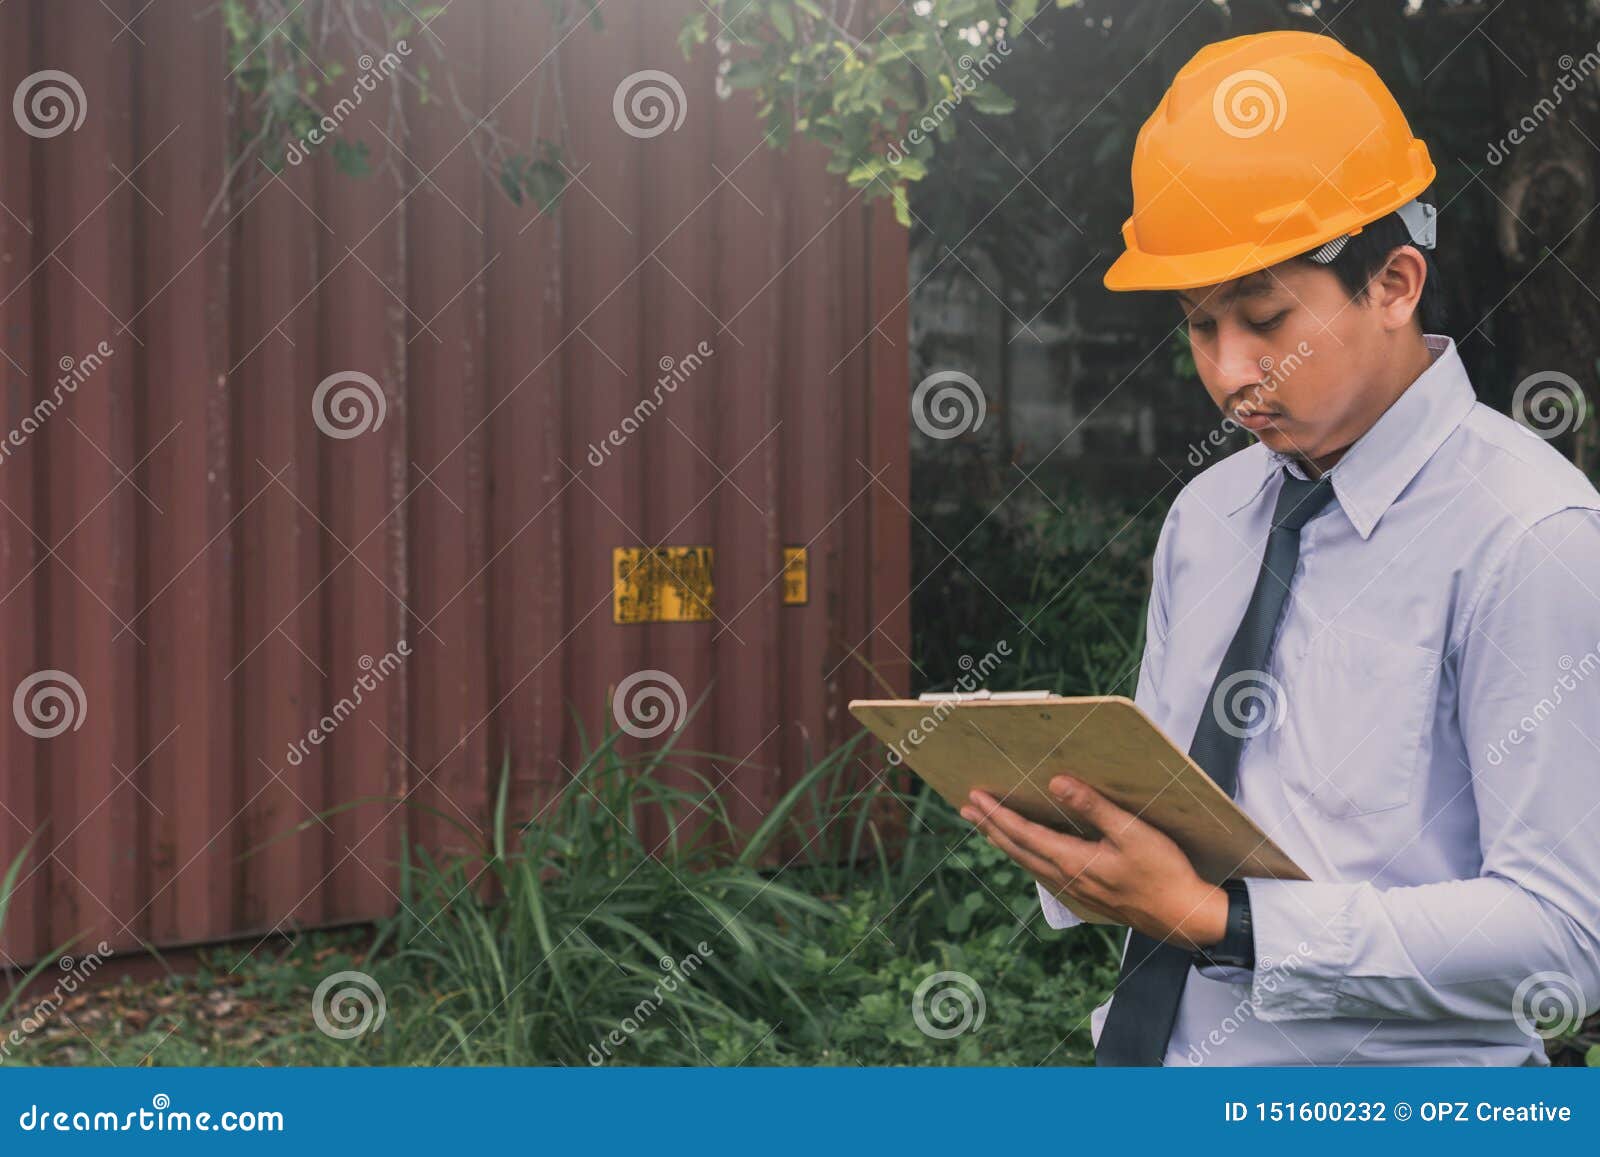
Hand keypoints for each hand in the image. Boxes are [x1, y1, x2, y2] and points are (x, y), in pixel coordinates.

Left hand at [958, 774, 1227, 949]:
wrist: (1183, 917)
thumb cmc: (1163, 872)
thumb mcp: (1132, 831)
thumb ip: (1093, 806)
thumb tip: (1056, 782)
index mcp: (1072, 860)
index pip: (1022, 833)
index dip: (996, 814)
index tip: (974, 798)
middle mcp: (1065, 878)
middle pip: (1017, 849)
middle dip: (990, 827)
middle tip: (966, 808)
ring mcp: (1074, 891)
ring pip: (1028, 863)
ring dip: (1005, 842)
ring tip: (987, 826)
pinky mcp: (1085, 897)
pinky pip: (1043, 874)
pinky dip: (1026, 857)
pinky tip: (1028, 853)